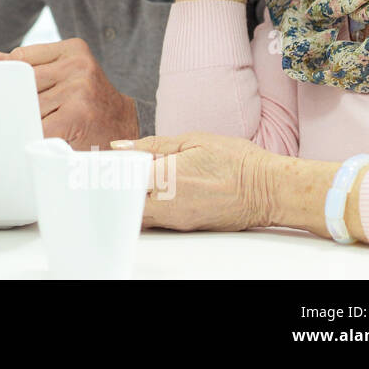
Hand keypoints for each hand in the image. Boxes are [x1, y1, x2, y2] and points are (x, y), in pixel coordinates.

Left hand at [0, 38, 138, 149]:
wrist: (123, 125)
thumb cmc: (84, 99)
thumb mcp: (61, 73)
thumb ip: (26, 65)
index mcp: (72, 49)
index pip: (21, 58)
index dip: (10, 78)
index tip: (1, 91)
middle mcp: (78, 66)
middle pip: (23, 82)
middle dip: (13, 100)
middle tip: (0, 114)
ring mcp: (79, 89)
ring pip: (29, 105)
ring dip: (21, 120)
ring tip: (18, 129)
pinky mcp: (78, 114)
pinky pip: (40, 125)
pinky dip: (30, 134)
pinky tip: (28, 140)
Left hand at [115, 132, 277, 231]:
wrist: (269, 190)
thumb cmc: (236, 162)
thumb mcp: (192, 141)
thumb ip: (152, 146)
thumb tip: (120, 146)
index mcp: (166, 178)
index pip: (120, 178)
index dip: (107, 170)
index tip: (99, 163)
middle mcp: (167, 204)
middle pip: (123, 201)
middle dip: (114, 188)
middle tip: (111, 173)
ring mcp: (176, 220)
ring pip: (137, 214)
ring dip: (130, 198)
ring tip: (133, 180)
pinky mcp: (185, 227)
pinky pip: (155, 220)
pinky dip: (146, 207)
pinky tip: (153, 192)